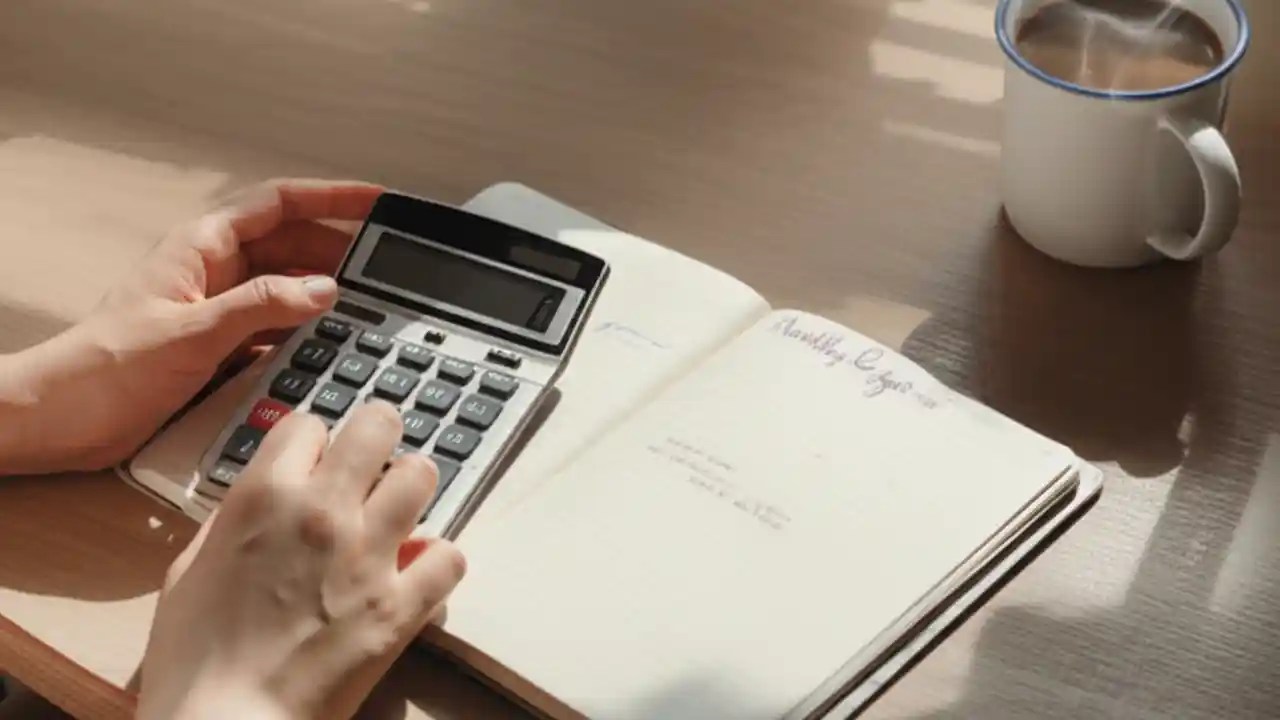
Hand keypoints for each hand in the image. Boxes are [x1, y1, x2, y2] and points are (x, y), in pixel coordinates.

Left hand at [0, 179, 382, 473]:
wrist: (64, 419)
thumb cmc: (106, 367)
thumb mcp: (193, 332)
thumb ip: (261, 306)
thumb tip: (323, 289)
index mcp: (203, 246)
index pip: (280, 203)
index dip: (332, 197)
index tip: (378, 202)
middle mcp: (214, 271)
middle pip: (292, 244)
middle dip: (339, 252)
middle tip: (387, 269)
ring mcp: (218, 308)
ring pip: (286, 288)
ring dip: (323, 296)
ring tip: (369, 306)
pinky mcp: (219, 346)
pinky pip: (275, 328)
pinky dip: (304, 333)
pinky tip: (330, 347)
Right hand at [137, 401, 466, 719]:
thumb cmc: (193, 654)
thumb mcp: (188, 569)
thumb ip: (232, 520)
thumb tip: (264, 499)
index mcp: (263, 496)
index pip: (309, 423)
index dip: (312, 444)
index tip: (313, 466)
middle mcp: (323, 511)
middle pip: (378, 424)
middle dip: (376, 438)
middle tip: (370, 466)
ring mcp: (369, 555)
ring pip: (421, 475)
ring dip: (409, 490)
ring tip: (396, 514)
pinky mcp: (401, 604)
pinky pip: (450, 556)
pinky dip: (438, 563)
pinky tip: (418, 574)